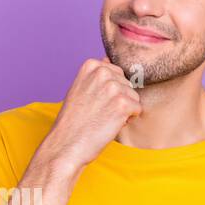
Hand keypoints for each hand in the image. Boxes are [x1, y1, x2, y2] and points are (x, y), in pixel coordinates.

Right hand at [38, 56, 141, 170]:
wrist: (66, 144)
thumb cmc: (73, 121)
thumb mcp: (79, 88)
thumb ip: (95, 75)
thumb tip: (107, 60)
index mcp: (91, 65)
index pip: (116, 73)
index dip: (109, 91)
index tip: (94, 102)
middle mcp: (102, 72)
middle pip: (127, 84)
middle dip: (119, 99)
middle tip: (99, 112)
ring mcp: (113, 87)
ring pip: (134, 97)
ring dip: (123, 111)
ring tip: (103, 119)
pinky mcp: (122, 104)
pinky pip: (137, 109)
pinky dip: (127, 120)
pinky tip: (110, 125)